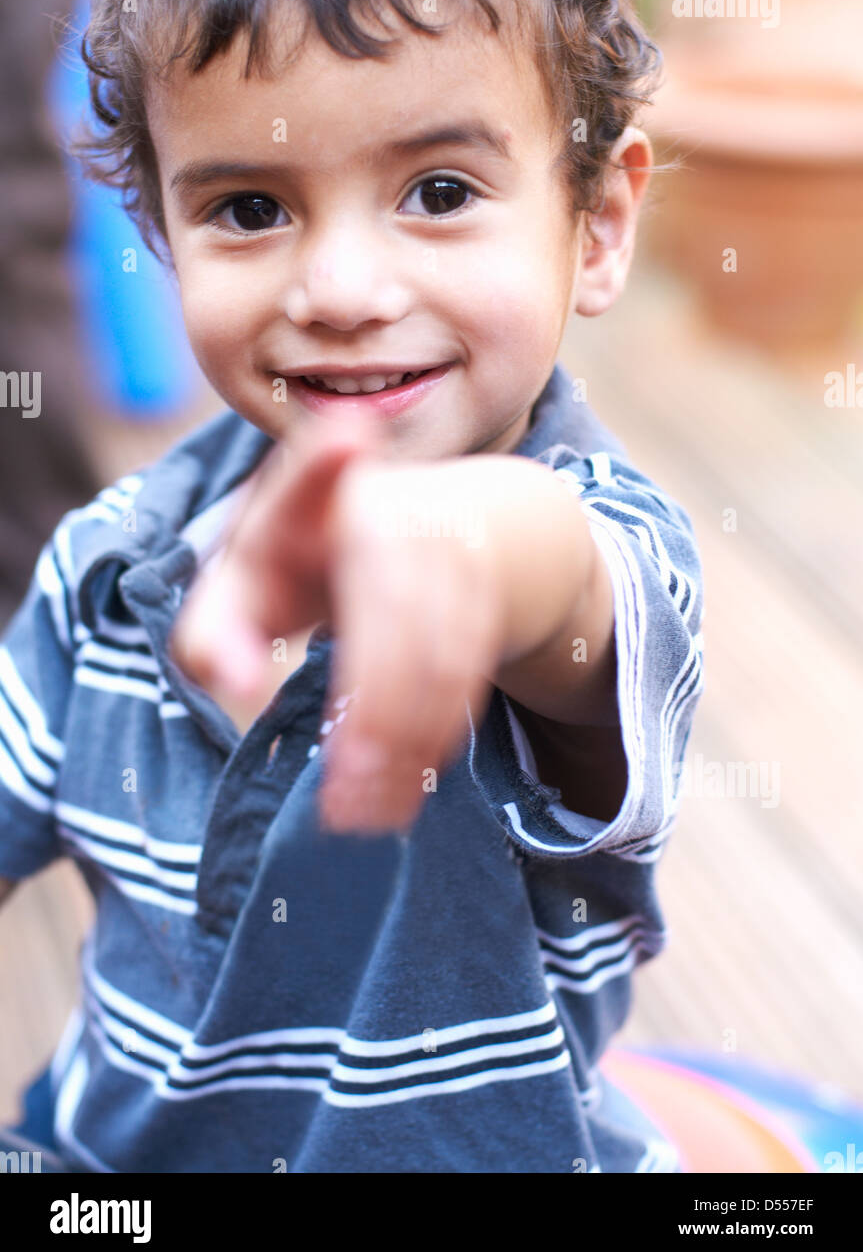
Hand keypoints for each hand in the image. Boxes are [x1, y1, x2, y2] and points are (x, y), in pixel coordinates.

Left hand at [169, 404, 504, 833]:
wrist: (430, 528)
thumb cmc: (305, 565)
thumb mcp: (247, 588)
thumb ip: (213, 634)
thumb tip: (235, 684)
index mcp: (308, 497)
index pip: (315, 472)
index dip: (330, 458)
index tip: (348, 437)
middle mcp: (387, 508)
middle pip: (392, 606)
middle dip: (372, 705)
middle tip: (342, 799)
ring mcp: (449, 541)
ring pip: (440, 644)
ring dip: (407, 738)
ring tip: (366, 814)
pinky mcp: (486, 584)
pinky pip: (470, 663)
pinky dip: (440, 730)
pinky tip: (409, 778)